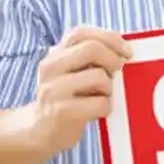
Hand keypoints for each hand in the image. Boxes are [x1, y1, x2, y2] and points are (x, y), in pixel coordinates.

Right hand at [33, 24, 132, 154]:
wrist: (38, 131)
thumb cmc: (65, 98)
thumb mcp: (69, 71)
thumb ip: (88, 57)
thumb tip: (122, 49)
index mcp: (55, 54)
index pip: (81, 32)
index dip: (109, 37)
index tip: (125, 51)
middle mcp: (51, 67)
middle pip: (91, 49)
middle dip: (113, 58)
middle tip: (119, 70)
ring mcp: (54, 90)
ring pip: (98, 76)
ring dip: (109, 87)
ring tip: (102, 95)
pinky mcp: (62, 112)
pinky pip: (100, 103)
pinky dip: (106, 107)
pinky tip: (98, 111)